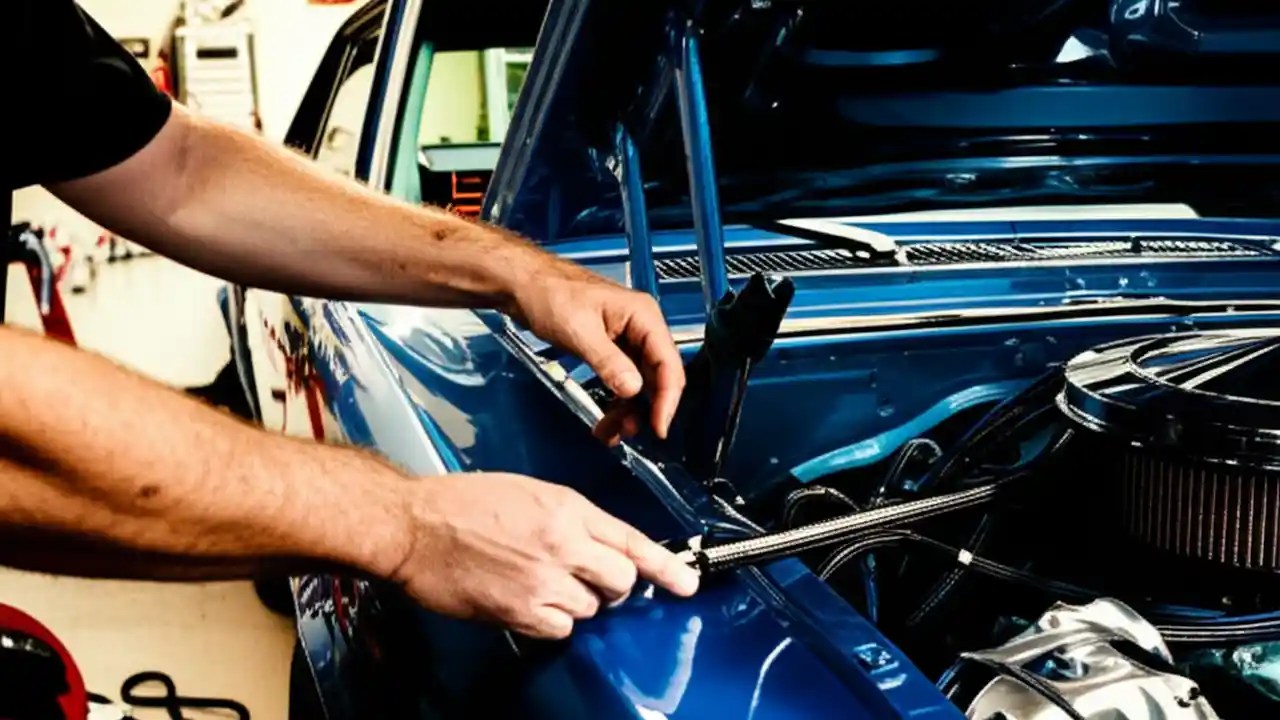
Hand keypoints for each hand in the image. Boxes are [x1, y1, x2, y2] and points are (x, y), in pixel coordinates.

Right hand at [391, 472, 699, 638]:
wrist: (414, 526)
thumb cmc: (462, 503)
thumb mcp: (529, 493)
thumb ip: (570, 518)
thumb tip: (598, 545)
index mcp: (567, 507)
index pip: (631, 540)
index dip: (665, 566)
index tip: (687, 583)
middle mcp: (563, 542)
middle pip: (620, 580)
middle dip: (612, 585)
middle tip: (590, 580)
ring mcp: (543, 579)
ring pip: (590, 608)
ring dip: (575, 602)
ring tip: (541, 584)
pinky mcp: (520, 610)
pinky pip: (560, 628)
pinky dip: (551, 621)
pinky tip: (527, 602)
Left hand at [506, 259, 684, 442]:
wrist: (523, 285)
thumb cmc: (550, 294)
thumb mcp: (580, 331)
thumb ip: (609, 362)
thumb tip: (633, 390)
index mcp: (643, 316)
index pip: (668, 363)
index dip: (667, 399)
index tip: (658, 428)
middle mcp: (641, 327)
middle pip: (657, 377)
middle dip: (644, 409)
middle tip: (627, 433)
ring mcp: (626, 339)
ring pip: (639, 384)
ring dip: (627, 410)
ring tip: (609, 431)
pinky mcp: (611, 348)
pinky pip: (622, 380)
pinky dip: (615, 402)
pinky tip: (605, 419)